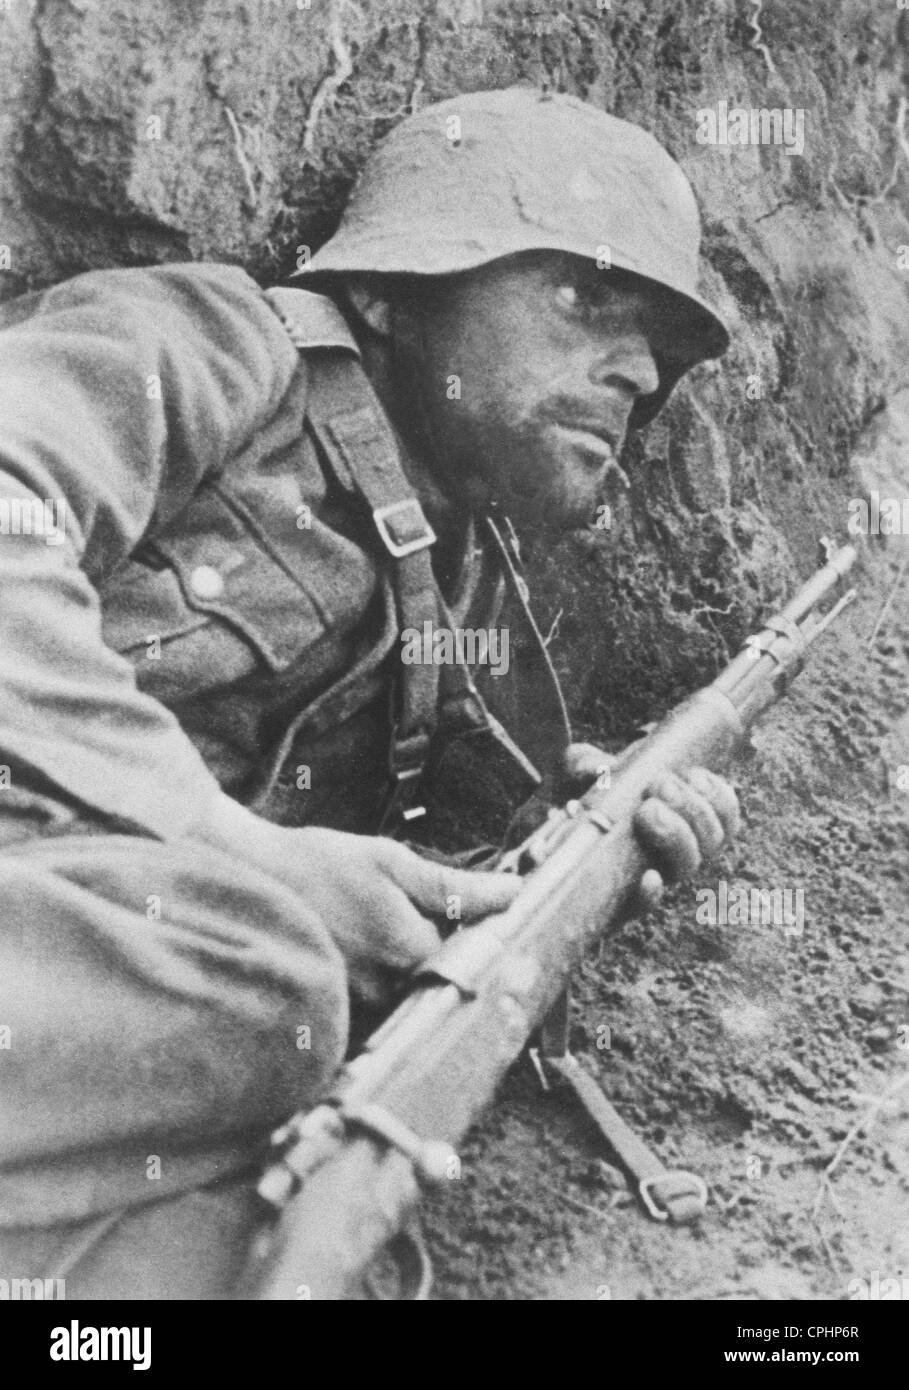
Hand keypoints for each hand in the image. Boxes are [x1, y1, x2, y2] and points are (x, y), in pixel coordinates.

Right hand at [285, 827, 520, 1005]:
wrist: (244, 877)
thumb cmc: (316, 865)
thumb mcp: (391, 862)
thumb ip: (455, 886)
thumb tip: (513, 892)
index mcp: (409, 950)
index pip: (464, 956)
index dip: (459, 933)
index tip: (442, 914)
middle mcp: (385, 991)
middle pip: (433, 979)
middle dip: (425, 951)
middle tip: (390, 917)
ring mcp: (353, 1010)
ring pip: (400, 994)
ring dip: (395, 967)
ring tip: (362, 929)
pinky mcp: (329, 1017)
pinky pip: (367, 1008)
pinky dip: (366, 983)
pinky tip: (346, 949)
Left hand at [561, 742, 739, 910]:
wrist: (556, 844)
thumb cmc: (583, 804)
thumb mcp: (585, 776)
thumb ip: (589, 765)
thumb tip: (600, 770)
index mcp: (682, 818)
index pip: (722, 816)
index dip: (719, 798)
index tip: (694, 774)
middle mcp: (676, 851)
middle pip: (710, 841)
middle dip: (692, 808)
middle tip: (660, 785)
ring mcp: (654, 875)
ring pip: (688, 865)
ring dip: (678, 834)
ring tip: (648, 809)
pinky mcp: (623, 903)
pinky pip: (644, 906)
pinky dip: (650, 894)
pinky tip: (649, 879)